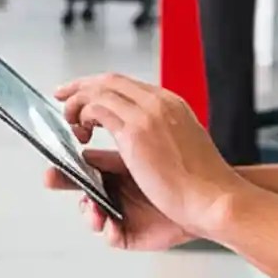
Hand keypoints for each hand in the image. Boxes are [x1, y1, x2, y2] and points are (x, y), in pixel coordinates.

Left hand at [55, 73, 245, 238]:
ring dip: (78, 102)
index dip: (100, 86)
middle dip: (81, 85)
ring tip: (70, 120)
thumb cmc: (203, 184)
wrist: (216, 198)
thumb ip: (164, 136)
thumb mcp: (184, 148)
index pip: (127, 84)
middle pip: (109, 80)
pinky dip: (82, 115)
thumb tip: (147, 142)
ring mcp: (148, 114)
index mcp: (171, 104)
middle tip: (62, 93)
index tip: (84, 92)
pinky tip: (80, 133)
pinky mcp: (136, 132)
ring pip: (99, 90)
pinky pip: (96, 110)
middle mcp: (159, 102)